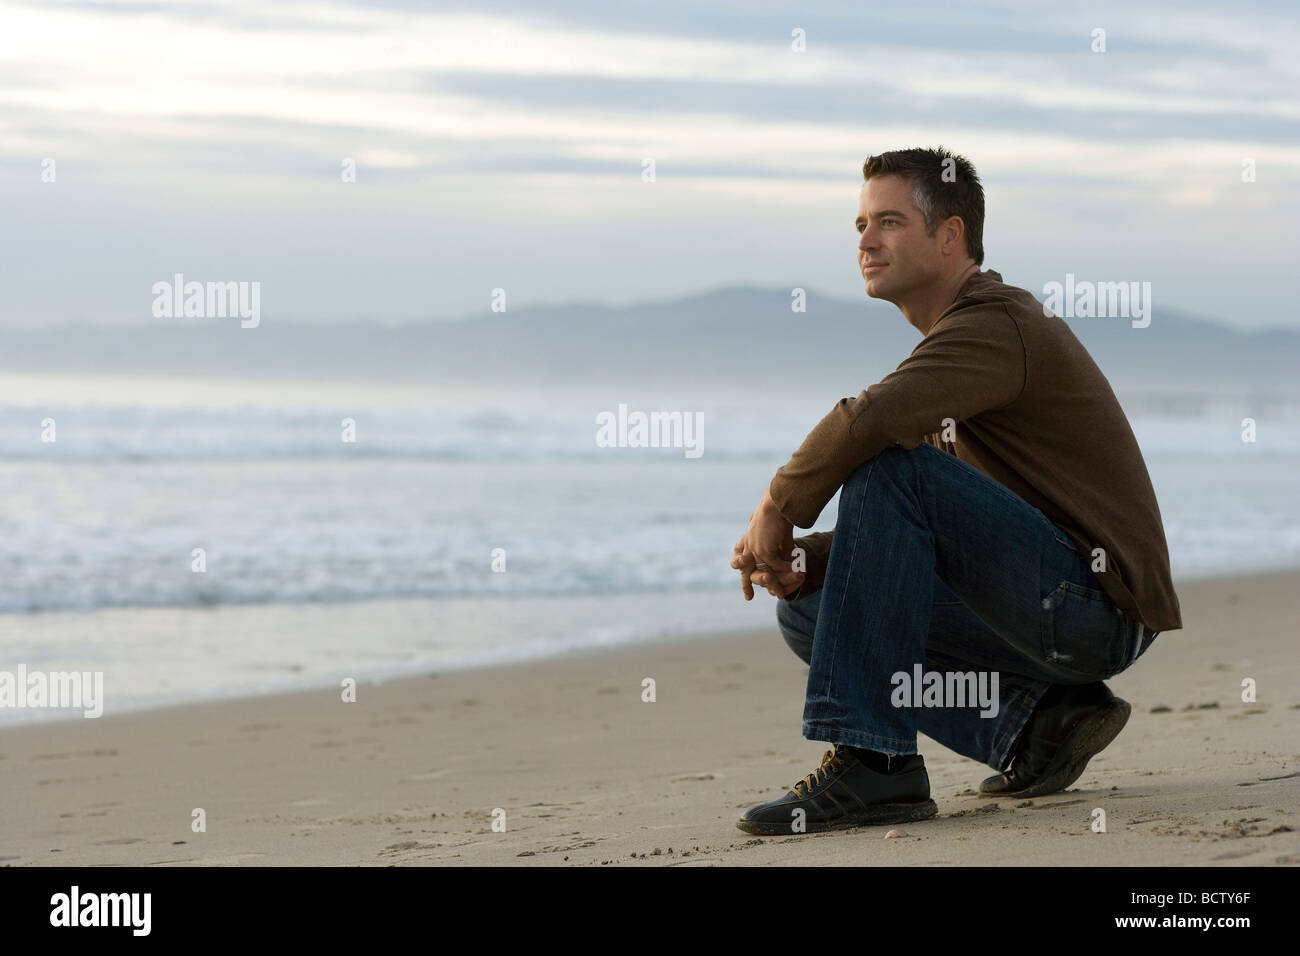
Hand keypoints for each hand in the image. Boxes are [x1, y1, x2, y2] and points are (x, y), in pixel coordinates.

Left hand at [731, 486, 795, 600]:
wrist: (776, 504)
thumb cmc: (779, 515)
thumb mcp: (779, 536)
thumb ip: (781, 549)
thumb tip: (790, 559)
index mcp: (748, 541)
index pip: (741, 559)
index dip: (743, 571)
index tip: (744, 581)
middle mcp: (747, 547)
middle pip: (745, 572)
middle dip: (747, 585)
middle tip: (749, 597)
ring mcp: (753, 549)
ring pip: (763, 573)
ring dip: (776, 582)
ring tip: (783, 593)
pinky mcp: (763, 550)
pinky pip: (774, 566)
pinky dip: (786, 569)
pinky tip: (796, 571)